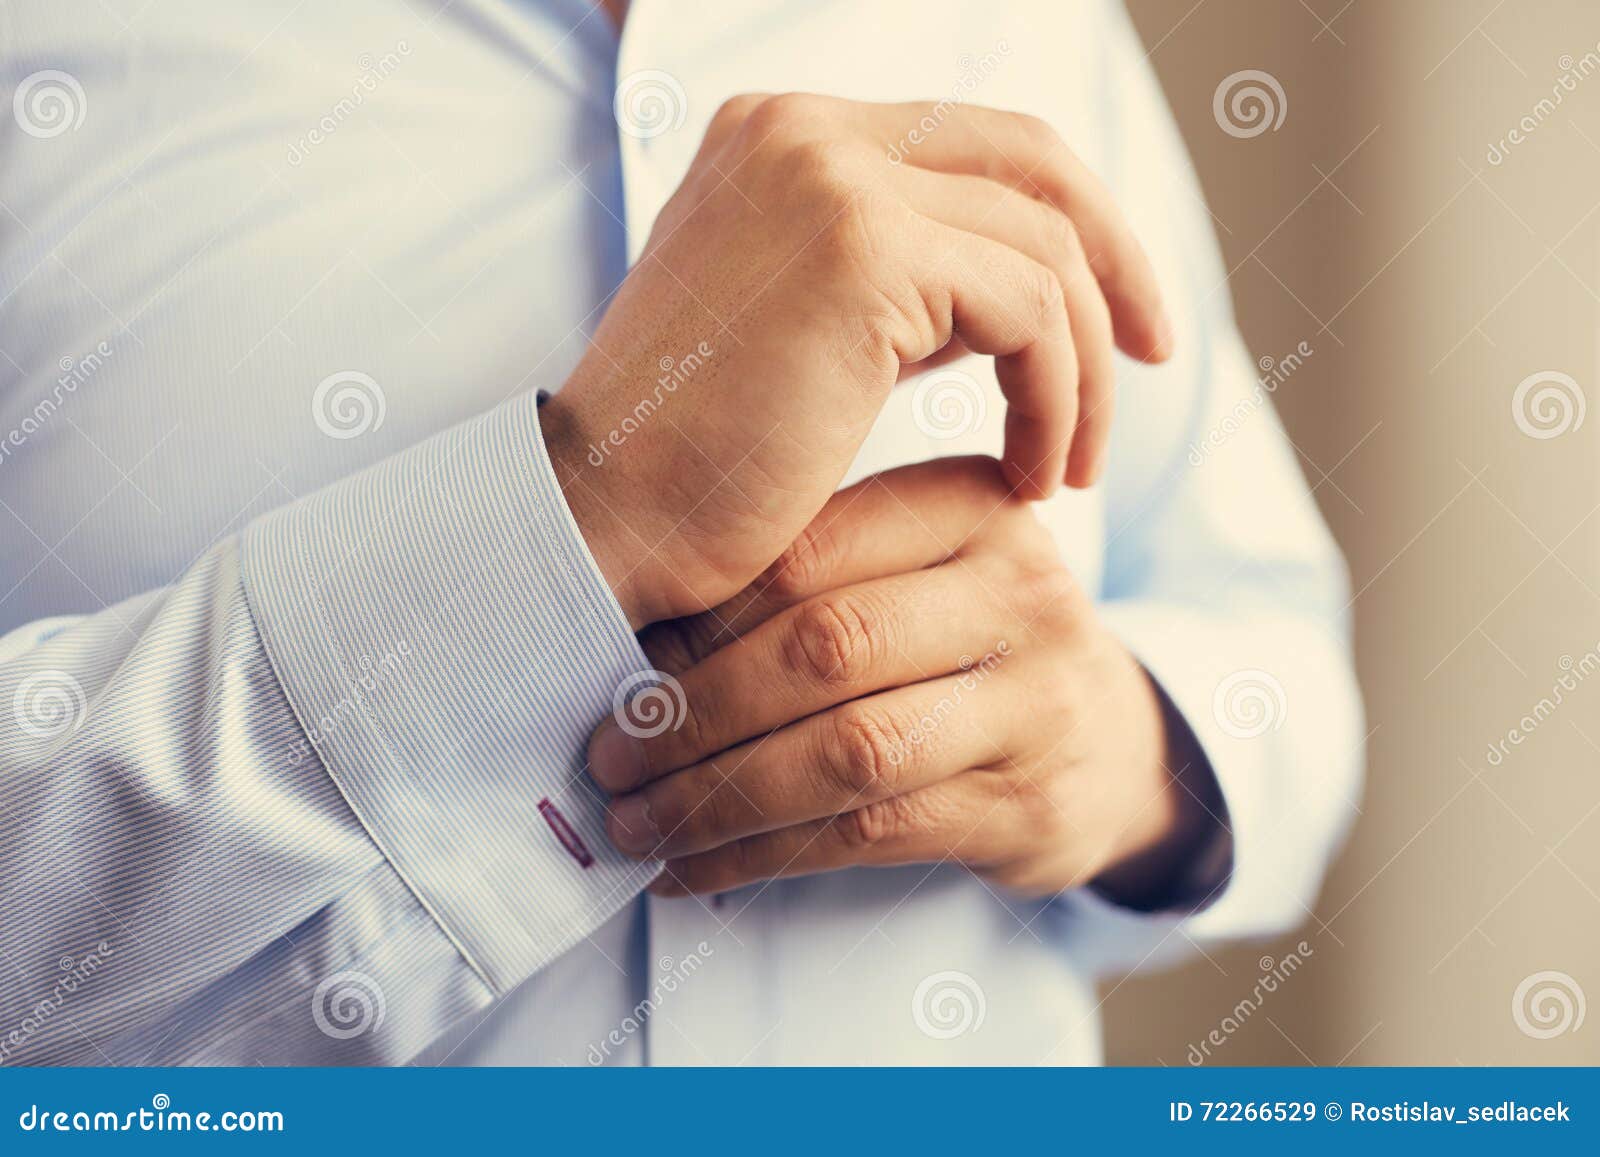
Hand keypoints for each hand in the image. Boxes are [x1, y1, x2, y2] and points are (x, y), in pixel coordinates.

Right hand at [542, 93, 1171, 629]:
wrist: (601, 522)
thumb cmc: (698, 460)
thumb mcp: (809, 332)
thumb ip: (902, 278)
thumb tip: (1021, 286)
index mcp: (782, 133)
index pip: (976, 142)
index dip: (1069, 221)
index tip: (1114, 323)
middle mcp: (802, 126)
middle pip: (1032, 159)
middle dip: (1115, 261)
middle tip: (1153, 356)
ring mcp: (829, 175)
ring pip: (1043, 246)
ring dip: (1082, 368)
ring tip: (1066, 466)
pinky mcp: (861, 250)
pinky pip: (1029, 312)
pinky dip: (1056, 400)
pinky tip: (1030, 475)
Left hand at [588, 457, 1221, 903]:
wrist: (1106, 740)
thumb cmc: (967, 639)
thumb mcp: (919, 566)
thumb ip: (810, 572)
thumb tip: (636, 636)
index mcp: (972, 508)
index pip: (810, 551)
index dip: (702, 612)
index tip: (622, 659)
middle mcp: (1016, 595)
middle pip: (826, 647)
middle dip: (696, 709)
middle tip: (611, 752)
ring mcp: (1031, 706)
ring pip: (846, 753)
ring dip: (717, 796)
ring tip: (634, 822)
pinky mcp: (1024, 807)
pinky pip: (869, 834)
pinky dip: (763, 858)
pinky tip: (694, 869)